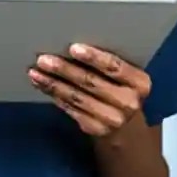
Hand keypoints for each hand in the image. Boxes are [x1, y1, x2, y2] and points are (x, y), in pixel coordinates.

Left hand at [29, 43, 151, 136]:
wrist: (128, 130)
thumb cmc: (123, 91)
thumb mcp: (128, 78)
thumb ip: (111, 66)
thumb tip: (73, 46)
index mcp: (140, 83)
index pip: (115, 67)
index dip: (94, 57)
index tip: (73, 48)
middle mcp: (129, 102)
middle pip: (92, 82)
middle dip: (65, 69)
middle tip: (44, 59)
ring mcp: (112, 119)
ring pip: (77, 97)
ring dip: (53, 83)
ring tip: (36, 72)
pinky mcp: (95, 129)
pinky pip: (71, 109)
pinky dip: (54, 95)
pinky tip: (42, 85)